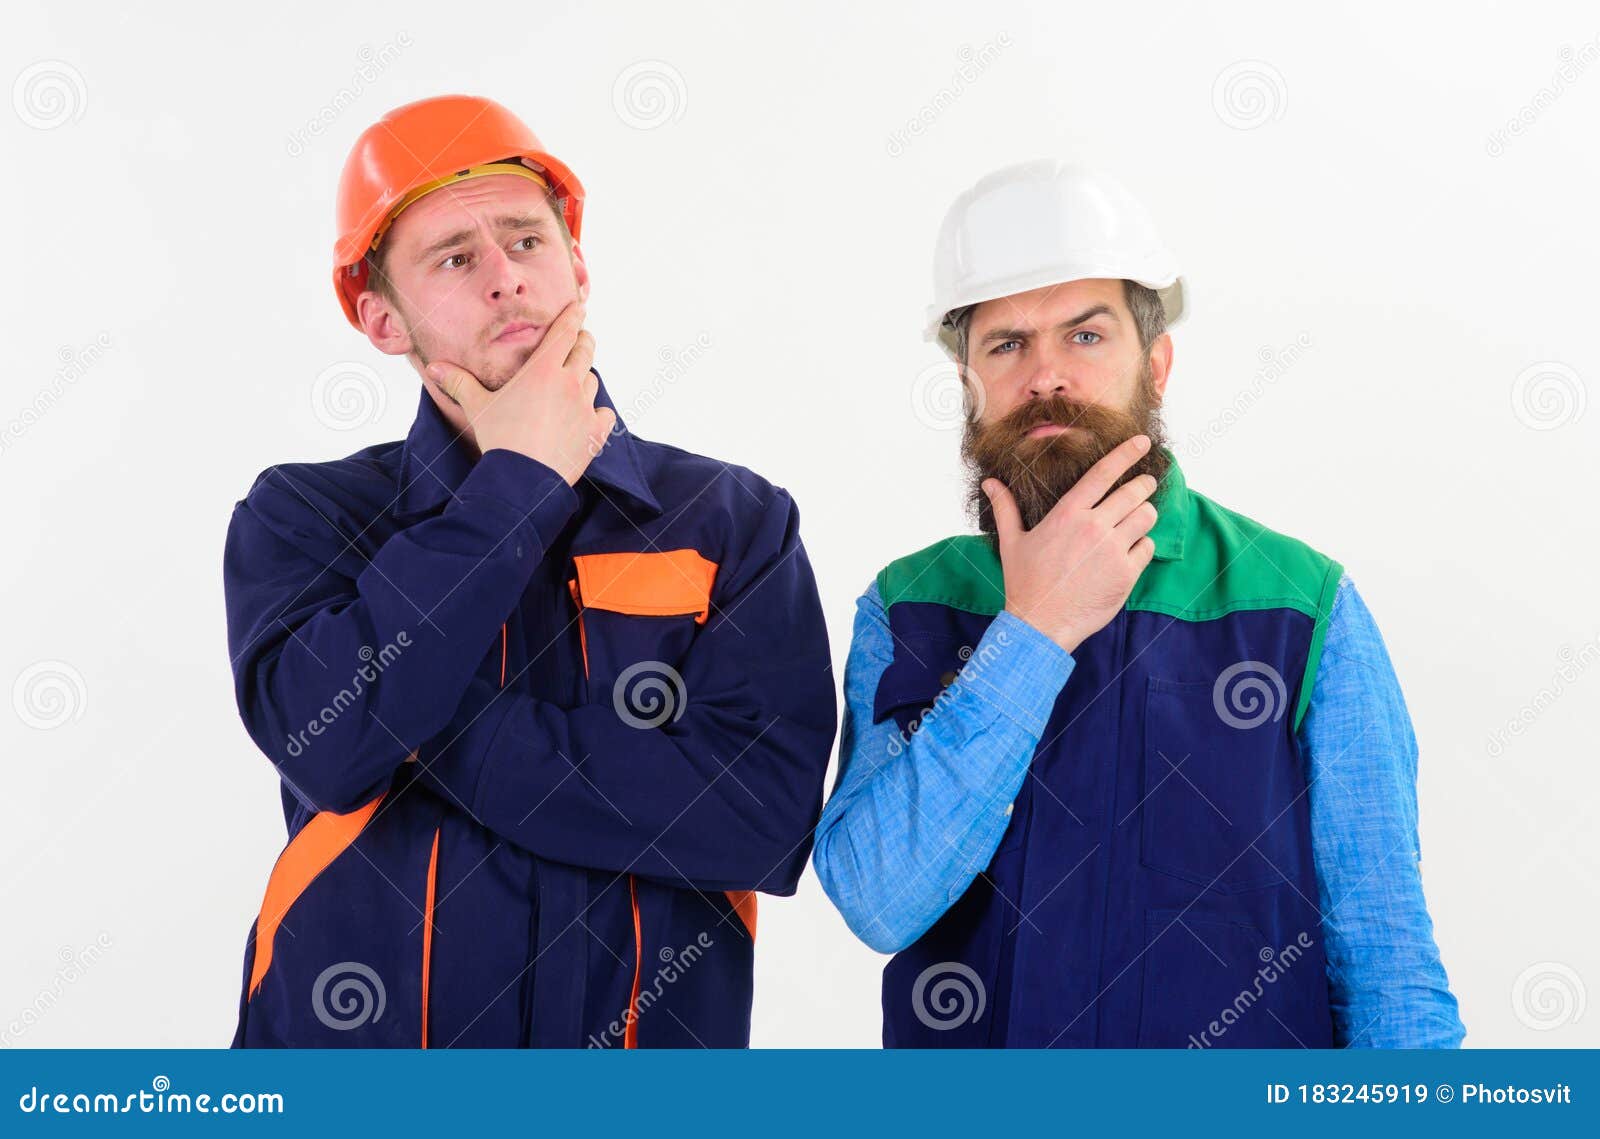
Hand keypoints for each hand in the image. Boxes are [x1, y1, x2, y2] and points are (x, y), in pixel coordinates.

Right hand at [424, 300, 616, 485]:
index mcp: (542, 370)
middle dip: (583, 341)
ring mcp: (585, 408)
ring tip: (574, 383)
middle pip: (585, 350)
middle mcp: (569, 383)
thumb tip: (432, 367)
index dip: (573, 316)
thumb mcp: (477, 407)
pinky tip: (590, 417)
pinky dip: (599, 413)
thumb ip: (458, 382)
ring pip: (592, 382)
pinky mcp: (595, 433)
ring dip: (585, 379)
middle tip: (581, 338)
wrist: (523, 479)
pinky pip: (605, 414)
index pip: (564, 332)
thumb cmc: (499, 439)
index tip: (579, 307)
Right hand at [983, 434, 1159, 653]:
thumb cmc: (1024, 583)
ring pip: (1146, 517)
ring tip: (1135, 520)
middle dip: (1144, 485)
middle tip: (1145, 484)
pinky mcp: (1126, 573)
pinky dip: (1142, 546)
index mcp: (1068, 514)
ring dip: (1144, 515)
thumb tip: (991, 482)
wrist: (1041, 624)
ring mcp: (1113, 550)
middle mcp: (1094, 527)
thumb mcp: (1012, 542)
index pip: (1104, 473)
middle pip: (1135, 492)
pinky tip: (1127, 552)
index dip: (1127, 453)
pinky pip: (1147, 547)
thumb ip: (1006, 507)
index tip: (1142, 443)